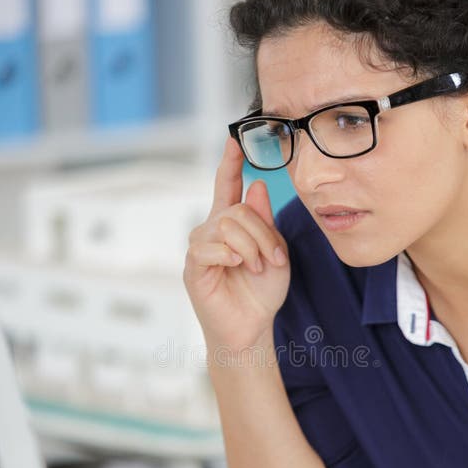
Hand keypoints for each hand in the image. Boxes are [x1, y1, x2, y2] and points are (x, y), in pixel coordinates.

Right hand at [183, 138, 290, 350]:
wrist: (252, 327)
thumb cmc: (261, 292)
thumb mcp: (274, 252)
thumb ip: (265, 221)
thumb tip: (257, 186)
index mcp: (231, 225)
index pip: (226, 186)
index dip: (230, 163)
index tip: (234, 139)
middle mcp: (211, 231)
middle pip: (237, 209)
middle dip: (262, 232)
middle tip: (272, 258)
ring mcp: (200, 248)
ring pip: (227, 225)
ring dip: (252, 246)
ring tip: (258, 267)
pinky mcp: (193, 267)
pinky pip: (210, 247)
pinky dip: (231, 256)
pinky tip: (238, 267)